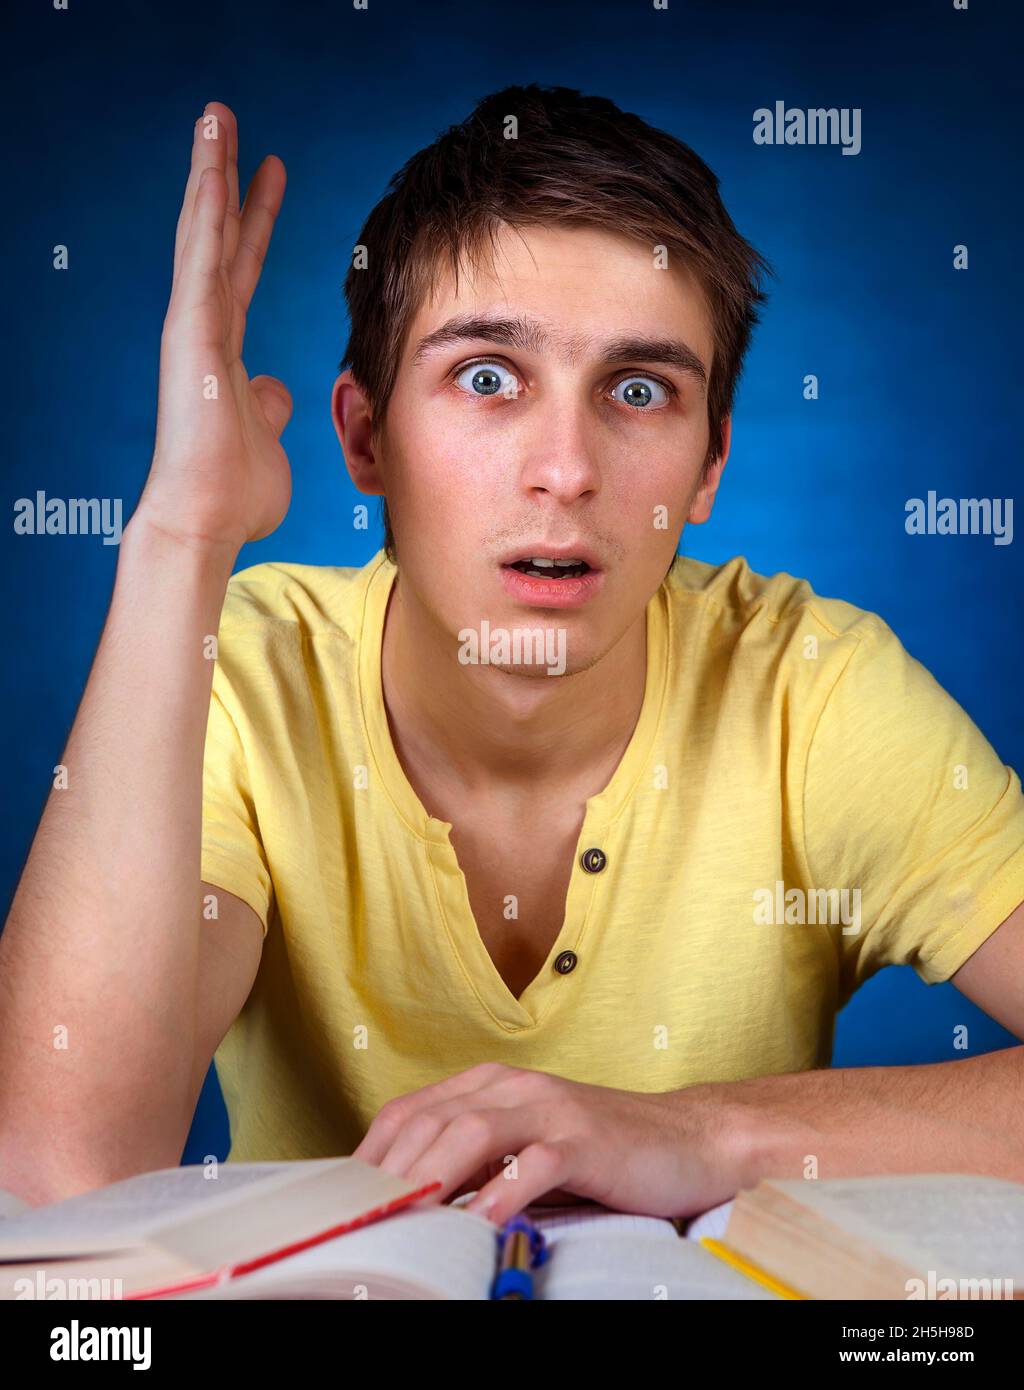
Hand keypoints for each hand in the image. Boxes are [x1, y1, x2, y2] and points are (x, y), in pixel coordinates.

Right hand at [136, 102, 291, 552]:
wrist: (208, 520)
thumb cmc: (235, 494)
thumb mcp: (269, 438)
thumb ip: (270, 406)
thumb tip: (274, 387)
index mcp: (226, 354)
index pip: (241, 272)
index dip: (254, 223)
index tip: (269, 180)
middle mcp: (205, 333)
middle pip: (217, 240)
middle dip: (225, 180)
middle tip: (227, 121)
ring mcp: (194, 331)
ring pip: (201, 236)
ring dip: (208, 173)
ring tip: (215, 116)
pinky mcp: (190, 334)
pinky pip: (201, 259)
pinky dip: (206, 210)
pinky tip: (213, 164)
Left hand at [352, 1063, 740, 1224]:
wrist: (687, 1140)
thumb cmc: (601, 1154)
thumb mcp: (525, 1150)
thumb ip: (475, 1163)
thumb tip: (412, 1202)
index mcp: (490, 1086)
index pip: (409, 1111)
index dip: (370, 1154)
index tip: (345, 1199)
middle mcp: (512, 1087)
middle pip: (430, 1121)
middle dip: (390, 1173)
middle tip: (364, 1220)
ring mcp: (549, 1110)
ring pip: (471, 1132)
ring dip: (432, 1178)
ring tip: (406, 1219)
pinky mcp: (584, 1140)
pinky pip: (533, 1163)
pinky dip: (501, 1194)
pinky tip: (482, 1224)